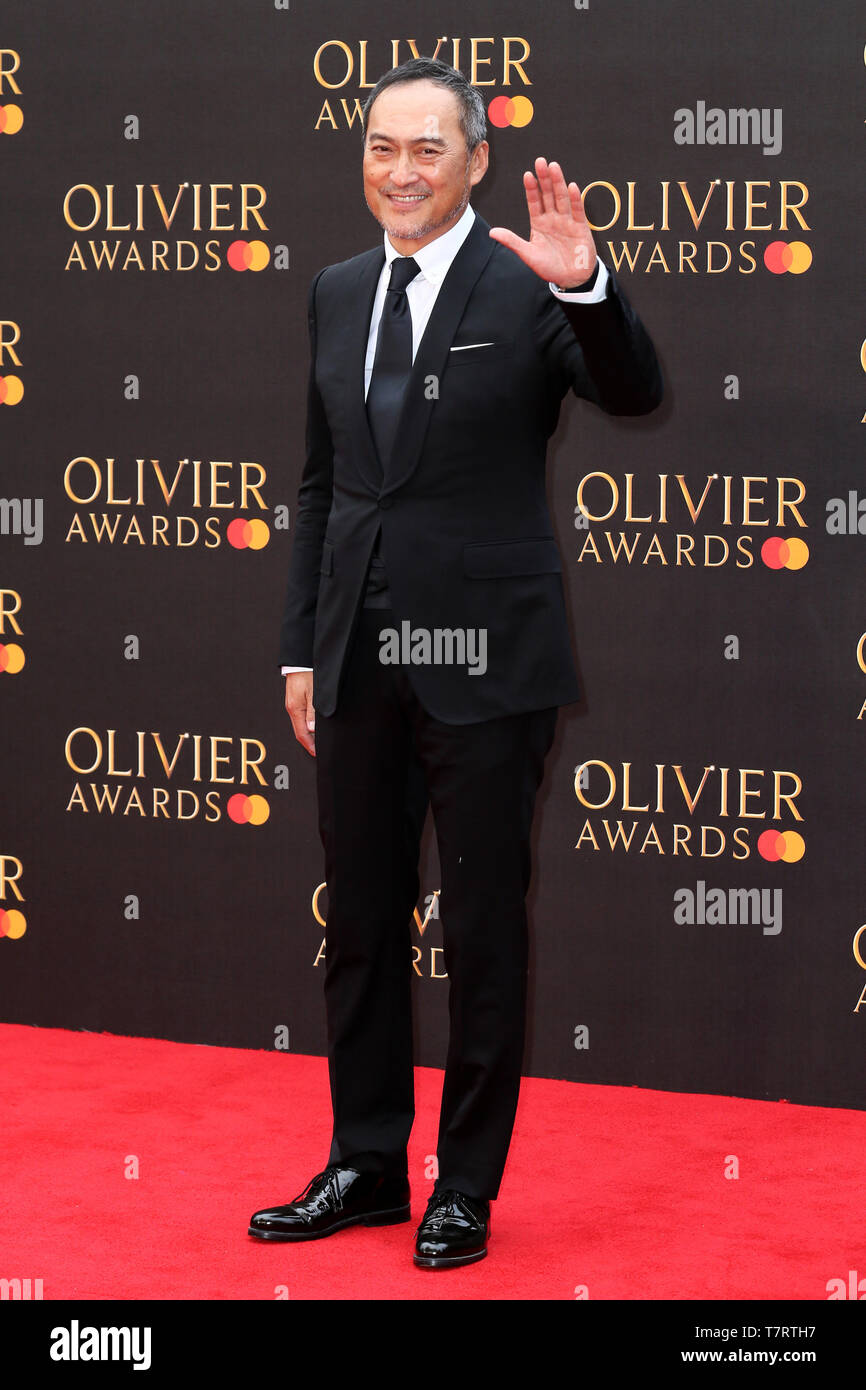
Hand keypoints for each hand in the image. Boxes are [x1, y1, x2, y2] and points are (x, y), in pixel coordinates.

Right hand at [285, 671, 315, 756]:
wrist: (299, 661)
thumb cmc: (306, 673)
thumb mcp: (313, 693)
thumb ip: (312, 712)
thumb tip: (311, 729)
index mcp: (295, 709)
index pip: (301, 733)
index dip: (309, 745)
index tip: (316, 753)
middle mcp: (292, 708)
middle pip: (299, 731)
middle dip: (308, 742)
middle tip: (317, 750)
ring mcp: (292, 704)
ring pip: (299, 724)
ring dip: (308, 734)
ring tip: (316, 741)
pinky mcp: (295, 699)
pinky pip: (300, 716)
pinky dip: (306, 725)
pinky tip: (312, 726)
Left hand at [488, 156, 596, 287]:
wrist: (571, 279)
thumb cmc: (549, 267)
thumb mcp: (528, 255)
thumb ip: (512, 242)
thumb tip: (492, 232)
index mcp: (539, 223)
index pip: (534, 202)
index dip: (531, 189)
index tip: (527, 175)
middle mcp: (553, 218)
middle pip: (548, 194)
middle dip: (544, 178)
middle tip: (540, 161)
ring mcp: (567, 221)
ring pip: (561, 198)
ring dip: (558, 182)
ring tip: (554, 167)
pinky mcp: (580, 227)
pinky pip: (577, 210)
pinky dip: (574, 199)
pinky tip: (571, 187)